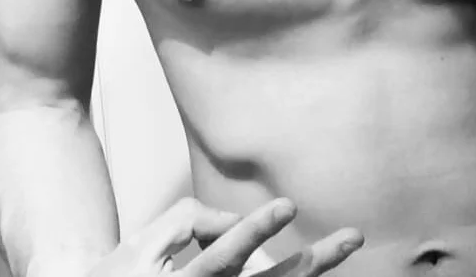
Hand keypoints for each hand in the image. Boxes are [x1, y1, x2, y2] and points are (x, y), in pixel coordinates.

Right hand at [88, 197, 362, 276]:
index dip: (255, 231)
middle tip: (353, 236)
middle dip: (312, 263)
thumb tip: (236, 222)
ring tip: (346, 243)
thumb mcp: (144, 245)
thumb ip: (188, 223)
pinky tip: (318, 266)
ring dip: (312, 272)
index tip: (288, 205)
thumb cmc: (123, 275)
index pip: (226, 256)